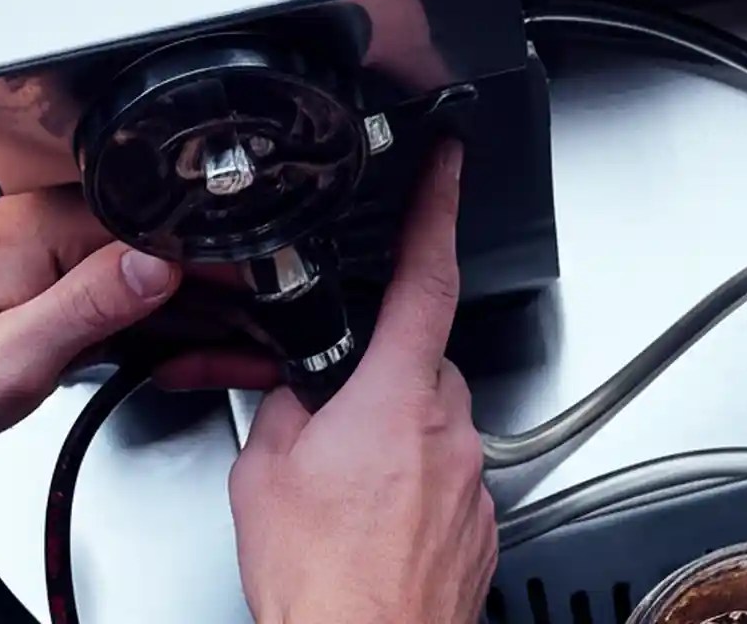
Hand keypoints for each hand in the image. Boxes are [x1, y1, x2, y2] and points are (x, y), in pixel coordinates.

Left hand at [0, 188, 264, 470]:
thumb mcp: (14, 352)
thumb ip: (92, 304)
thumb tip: (162, 264)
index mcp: (42, 224)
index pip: (158, 227)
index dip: (219, 262)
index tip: (258, 296)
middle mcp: (50, 228)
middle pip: (163, 251)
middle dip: (218, 295)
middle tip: (256, 340)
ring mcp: (52, 256)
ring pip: (150, 280)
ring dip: (195, 317)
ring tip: (236, 355)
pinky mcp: (52, 286)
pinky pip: (122, 301)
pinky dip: (156, 330)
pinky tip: (183, 355)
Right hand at [229, 141, 495, 623]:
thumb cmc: (323, 580)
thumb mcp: (266, 473)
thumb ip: (287, 409)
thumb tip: (296, 397)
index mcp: (396, 398)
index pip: (426, 278)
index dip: (436, 210)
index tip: (448, 166)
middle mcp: (449, 430)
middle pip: (421, 359)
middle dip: (377, 371)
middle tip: (331, 411)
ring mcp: (472, 479)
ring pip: (431, 420)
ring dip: (390, 433)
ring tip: (343, 484)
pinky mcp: (479, 521)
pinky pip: (445, 471)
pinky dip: (409, 480)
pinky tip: (369, 516)